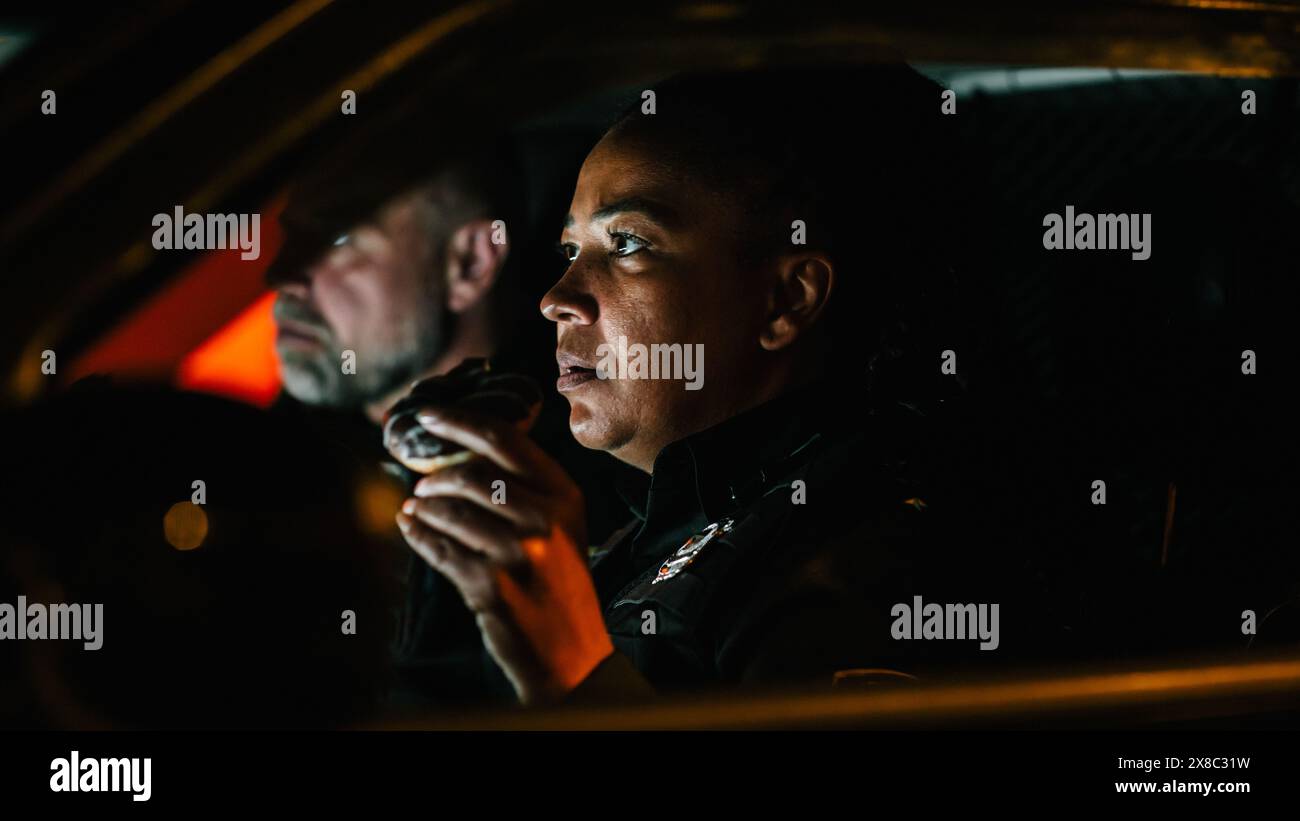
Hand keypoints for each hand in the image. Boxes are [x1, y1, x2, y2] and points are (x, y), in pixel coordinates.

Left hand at [392, 405, 612, 703]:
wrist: (572, 650)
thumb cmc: (558, 583)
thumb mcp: (560, 527)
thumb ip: (525, 490)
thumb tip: (460, 451)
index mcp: (564, 495)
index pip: (505, 440)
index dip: (460, 421)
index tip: (428, 415)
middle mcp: (545, 518)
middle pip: (470, 474)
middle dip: (436, 478)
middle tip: (423, 486)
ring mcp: (518, 552)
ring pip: (448, 509)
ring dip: (424, 507)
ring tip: (417, 509)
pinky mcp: (490, 585)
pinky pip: (437, 547)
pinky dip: (416, 533)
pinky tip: (409, 527)